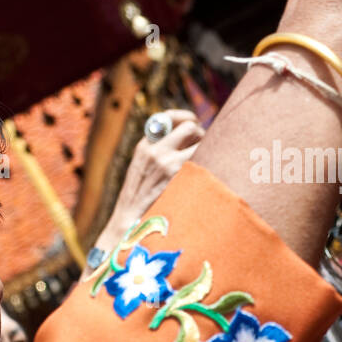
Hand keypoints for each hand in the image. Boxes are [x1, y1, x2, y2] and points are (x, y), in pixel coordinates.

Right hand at [93, 110, 204, 255]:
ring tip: (209, 164)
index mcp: (146, 145)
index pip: (169, 118)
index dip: (185, 118)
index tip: (194, 123)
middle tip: (205, 149)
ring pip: (203, 143)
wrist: (129, 224)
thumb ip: (159, 150)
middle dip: (202, 135)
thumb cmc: (141, 200)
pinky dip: (213, 165)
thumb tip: (188, 136)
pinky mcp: (183, 178)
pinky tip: (213, 176)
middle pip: (192, 128)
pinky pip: (207, 161)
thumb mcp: (142, 168)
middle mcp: (157, 150)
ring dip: (210, 150)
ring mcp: (170, 164)